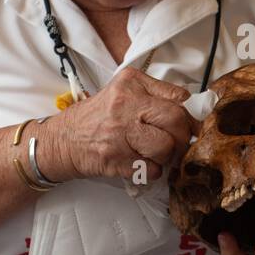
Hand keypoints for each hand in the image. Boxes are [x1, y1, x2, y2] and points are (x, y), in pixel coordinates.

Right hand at [46, 67, 195, 182]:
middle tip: (179, 144)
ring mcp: (120, 132)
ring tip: (156, 154)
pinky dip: (152, 171)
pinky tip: (141, 164)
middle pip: (176, 120)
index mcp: (131, 83)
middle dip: (183, 137)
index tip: (191, 126)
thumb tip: (192, 115)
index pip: (177, 97)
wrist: (62, 140)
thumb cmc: (97, 118)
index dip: (190, 116)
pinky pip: (152, 169)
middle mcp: (125, 104)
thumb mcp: (123, 93)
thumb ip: (155, 97)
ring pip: (166, 147)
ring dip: (167, 156)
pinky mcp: (116, 158)